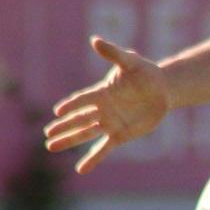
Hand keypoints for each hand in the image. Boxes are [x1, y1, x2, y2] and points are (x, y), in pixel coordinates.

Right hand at [42, 37, 171, 173]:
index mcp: (102, 92)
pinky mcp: (120, 135)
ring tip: (50, 147)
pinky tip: (80, 169)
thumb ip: (113, 53)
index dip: (71, 105)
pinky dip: (92, 159)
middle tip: (46, 134)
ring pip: (85, 134)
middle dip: (63, 127)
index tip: (57, 112)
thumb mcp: (130, 61)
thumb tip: (95, 40)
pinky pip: (103, 148)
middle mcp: (102, 109)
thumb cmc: (145, 72)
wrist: (163, 89)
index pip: (82, 99)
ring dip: (69, 141)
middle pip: (79, 119)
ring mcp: (110, 123)